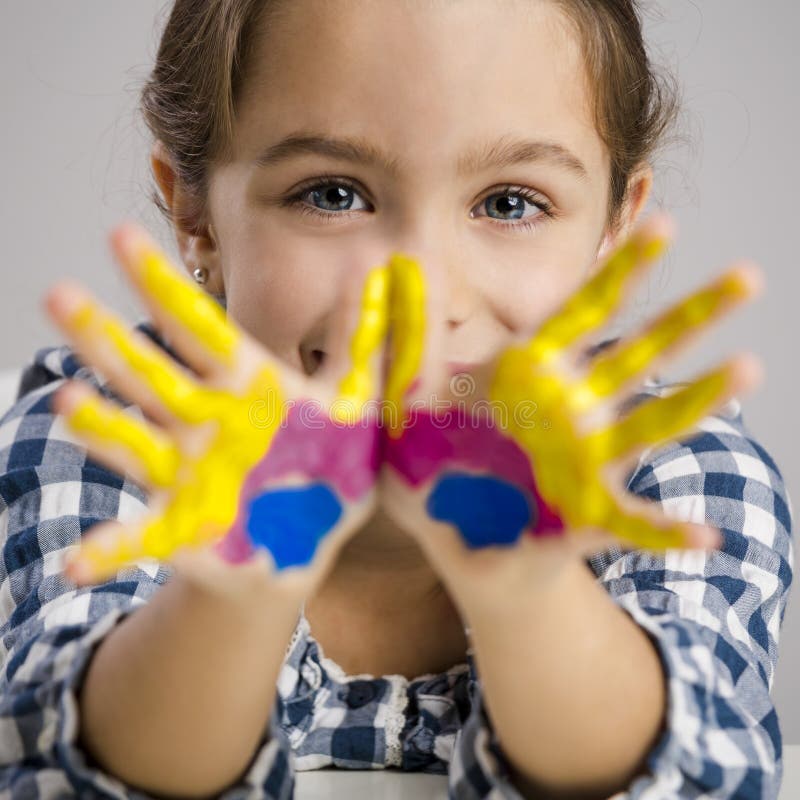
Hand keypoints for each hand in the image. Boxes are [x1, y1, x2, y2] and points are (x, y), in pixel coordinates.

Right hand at [46, 223, 389, 599]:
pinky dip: (108, 549)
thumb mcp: (351, 398)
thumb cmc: (326, 462)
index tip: (118, 236)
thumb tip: (381, 270)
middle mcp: (206, 421)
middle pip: (149, 373)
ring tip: (67, 405)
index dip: (161, 283)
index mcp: (246, 385)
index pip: (197, 325)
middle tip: (59, 296)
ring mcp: (189, 472)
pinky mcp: (184, 528)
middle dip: (105, 337)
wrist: (307, 539)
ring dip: (101, 427)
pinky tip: (75, 563)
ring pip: (135, 442)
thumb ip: (361, 339)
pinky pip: (141, 538)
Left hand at [378, 213, 762, 595]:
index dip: (624, 271)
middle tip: (747, 277)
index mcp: (533, 373)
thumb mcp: (407, 397)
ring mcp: (585, 459)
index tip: (665, 226)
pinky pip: (631, 523)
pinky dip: (665, 531)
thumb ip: (410, 336)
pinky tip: (704, 536)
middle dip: (692, 317)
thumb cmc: (430, 457)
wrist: (445, 530)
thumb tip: (401, 262)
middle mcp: (573, 408)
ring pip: (651, 426)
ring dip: (699, 399)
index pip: (586, 311)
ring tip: (747, 368)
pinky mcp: (583, 514)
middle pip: (640, 355)